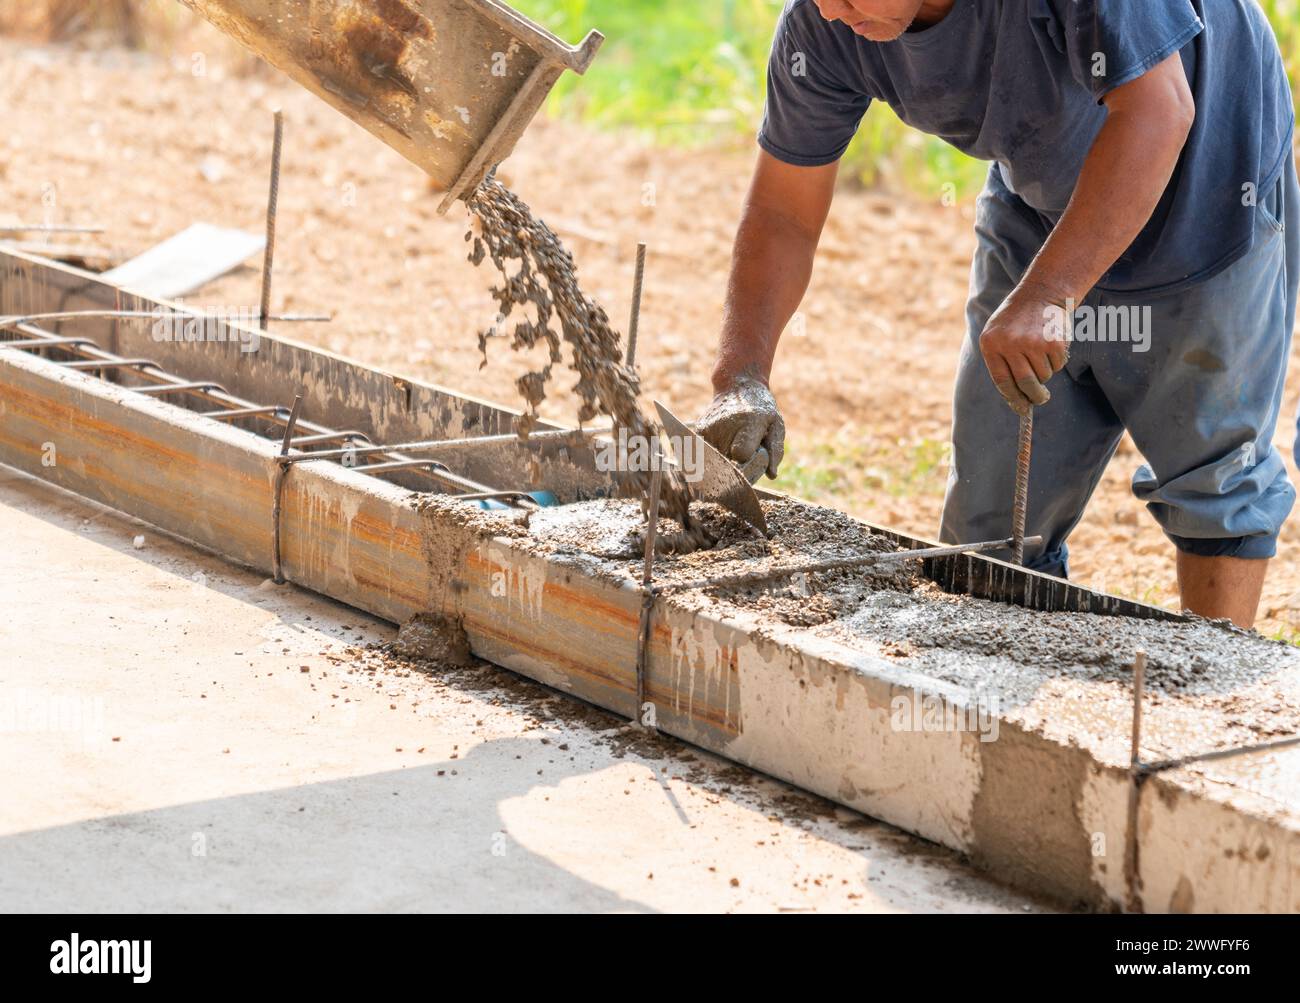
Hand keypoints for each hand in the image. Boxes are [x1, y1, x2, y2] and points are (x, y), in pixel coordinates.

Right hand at [696, 375, 785, 478]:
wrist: (737, 388)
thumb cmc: (761, 410)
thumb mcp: (775, 425)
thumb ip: (775, 450)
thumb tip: (772, 475)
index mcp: (748, 421)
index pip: (742, 455)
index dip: (751, 462)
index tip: (757, 454)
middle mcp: (725, 424)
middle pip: (729, 464)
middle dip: (741, 467)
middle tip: (749, 453)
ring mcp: (709, 428)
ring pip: (717, 463)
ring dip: (728, 463)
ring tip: (736, 445)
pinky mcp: (699, 432)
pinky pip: (708, 457)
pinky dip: (718, 457)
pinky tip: (726, 444)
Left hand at [978, 289, 1069, 415]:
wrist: (1041, 292)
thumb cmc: (1017, 319)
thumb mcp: (997, 334)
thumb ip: (1001, 362)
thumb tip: (1015, 398)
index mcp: (991, 344)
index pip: (1002, 382)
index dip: (1013, 398)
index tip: (1021, 408)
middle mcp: (1010, 344)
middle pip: (1025, 384)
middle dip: (1035, 396)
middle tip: (1040, 399)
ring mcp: (1032, 343)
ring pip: (1044, 375)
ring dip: (1046, 371)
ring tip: (1042, 351)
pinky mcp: (1053, 342)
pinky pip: (1058, 365)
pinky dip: (1058, 361)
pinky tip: (1052, 344)